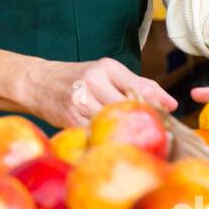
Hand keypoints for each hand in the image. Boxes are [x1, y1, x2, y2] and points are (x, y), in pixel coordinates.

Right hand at [23, 57, 176, 128]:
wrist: (36, 83)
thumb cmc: (78, 78)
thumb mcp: (106, 73)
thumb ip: (139, 86)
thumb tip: (172, 104)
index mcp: (107, 67)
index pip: (142, 89)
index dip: (158, 106)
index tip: (169, 118)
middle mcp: (93, 81)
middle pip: (130, 108)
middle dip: (143, 122)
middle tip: (156, 135)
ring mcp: (80, 101)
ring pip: (114, 122)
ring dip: (126, 132)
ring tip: (134, 139)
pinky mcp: (71, 119)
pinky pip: (97, 133)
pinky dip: (106, 138)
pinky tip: (112, 141)